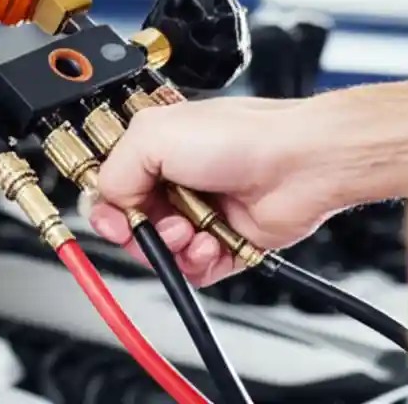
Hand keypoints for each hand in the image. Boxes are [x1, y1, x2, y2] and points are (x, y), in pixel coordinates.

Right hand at [90, 96, 349, 285]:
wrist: (299, 164)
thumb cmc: (244, 137)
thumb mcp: (154, 136)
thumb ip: (114, 171)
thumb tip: (109, 204)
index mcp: (156, 148)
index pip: (111, 188)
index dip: (108, 208)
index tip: (114, 218)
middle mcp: (176, 179)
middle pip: (133, 226)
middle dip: (139, 231)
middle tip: (155, 224)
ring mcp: (200, 211)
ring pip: (163, 252)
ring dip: (171, 247)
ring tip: (190, 230)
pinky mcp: (224, 242)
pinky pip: (195, 270)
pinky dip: (198, 262)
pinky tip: (210, 243)